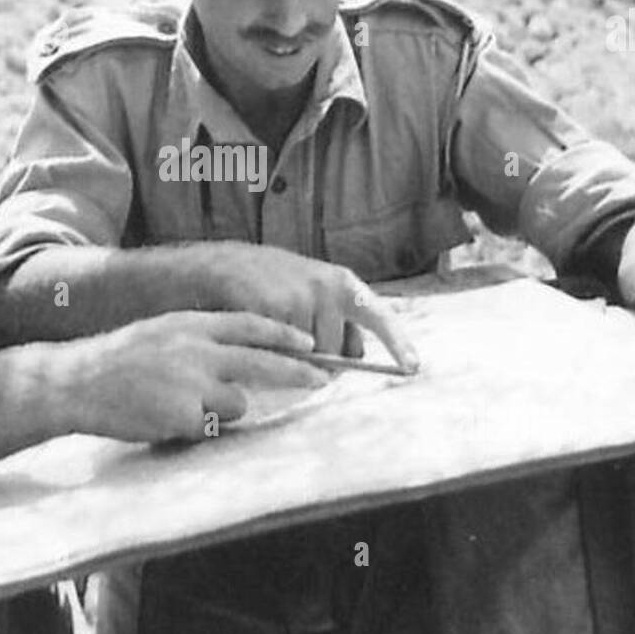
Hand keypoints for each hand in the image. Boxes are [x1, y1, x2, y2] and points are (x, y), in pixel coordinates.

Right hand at [43, 311, 327, 443]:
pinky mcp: (184, 415)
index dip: (284, 335)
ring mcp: (191, 382)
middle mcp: (195, 348)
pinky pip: (210, 428)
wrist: (75, 381)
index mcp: (191, 324)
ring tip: (181, 406)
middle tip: (323, 379)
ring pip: (238, 401)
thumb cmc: (119, 361)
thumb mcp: (163, 332)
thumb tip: (248, 356)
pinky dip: (197, 429)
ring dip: (222, 410)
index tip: (310, 343)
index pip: (250, 324)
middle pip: (261, 362)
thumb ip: (201, 339)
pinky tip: (166, 419)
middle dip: (298, 372)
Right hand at [186, 243, 419, 370]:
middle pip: (335, 354)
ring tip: (272, 328)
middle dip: (317, 358)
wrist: (222, 265)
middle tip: (293, 337)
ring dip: (291, 356)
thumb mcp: (312, 292)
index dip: (399, 343)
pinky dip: (271, 352)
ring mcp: (301, 297)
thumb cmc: (271, 284)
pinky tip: (259, 329)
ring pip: (308, 358)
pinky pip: (283, 353)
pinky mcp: (274, 310)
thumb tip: (353, 360)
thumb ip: (337, 321)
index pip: (379, 317)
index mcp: (343, 283)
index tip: (412, 367)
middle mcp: (327, 288)